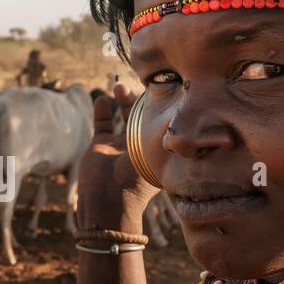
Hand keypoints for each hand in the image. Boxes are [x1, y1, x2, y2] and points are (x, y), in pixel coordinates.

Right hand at [77, 82, 158, 229]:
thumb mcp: (155, 156)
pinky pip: (101, 123)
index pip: (162, 123)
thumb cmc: (137, 181)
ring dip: (121, 99)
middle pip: (142, 116)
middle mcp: (138, 146)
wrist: (108, 199)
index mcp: (155, 150)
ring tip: (120, 86)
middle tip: (141, 83)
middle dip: (142, 100)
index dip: (163, 107)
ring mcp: (119, 144)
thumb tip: (184, 111)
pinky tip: (101, 99)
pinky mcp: (100, 144)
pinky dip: (101, 110)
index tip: (165, 88)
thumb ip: (165, 134)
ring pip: (121, 116)